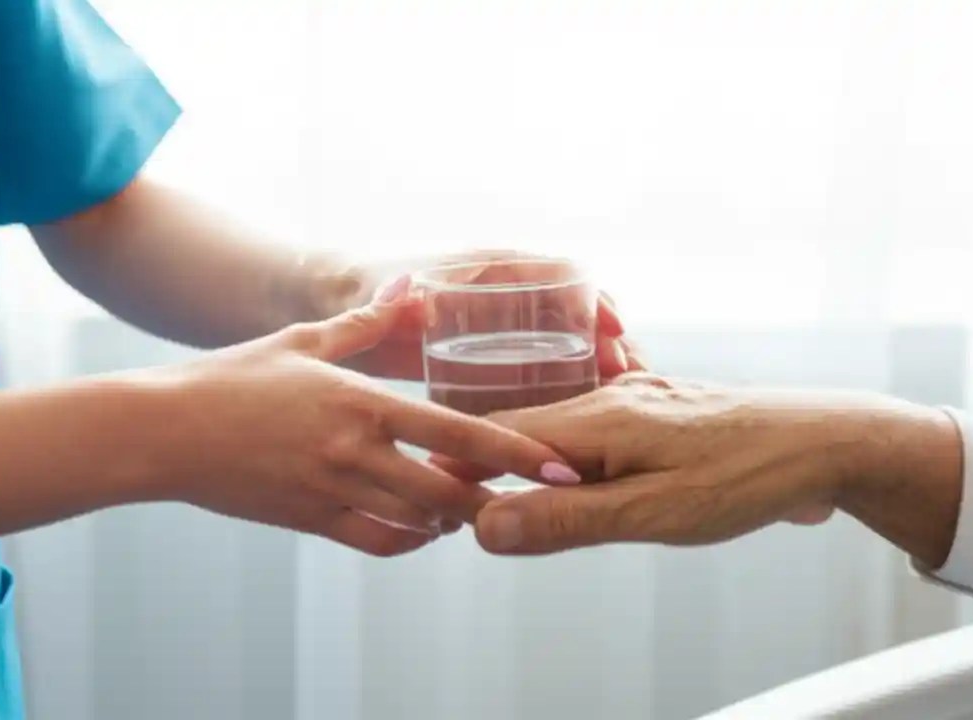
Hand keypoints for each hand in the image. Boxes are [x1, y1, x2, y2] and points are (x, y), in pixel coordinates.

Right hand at [151, 293, 580, 556]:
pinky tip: (423, 527)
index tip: (558, 467)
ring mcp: (333, 491)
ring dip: (454, 518)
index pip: (459, 434)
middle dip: (496, 499)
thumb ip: (364, 321)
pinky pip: (377, 542)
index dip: (517, 454)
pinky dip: (410, 539)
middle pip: (451, 491)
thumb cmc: (233, 378)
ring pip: (419, 522)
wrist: (162, 431)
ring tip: (476, 506)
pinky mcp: (310, 520)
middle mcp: (355, 452)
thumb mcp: (302, 339)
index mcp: (362, 402)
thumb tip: (413, 288)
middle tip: (528, 496)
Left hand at [340, 251, 638, 380]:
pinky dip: (569, 390)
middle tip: (631, 375)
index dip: (590, 298)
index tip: (613, 328)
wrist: (341, 304)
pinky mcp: (497, 360)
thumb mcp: (378, 295)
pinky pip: (544, 373)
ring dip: (596, 368)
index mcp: (488, 269)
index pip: (557, 274)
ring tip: (623, 399)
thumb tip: (408, 300)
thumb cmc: (361, 289)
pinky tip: (584, 423)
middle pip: (576, 313)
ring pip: (567, 345)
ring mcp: (507, 328)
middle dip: (608, 340)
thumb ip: (391, 302)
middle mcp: (508, 295)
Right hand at [444, 375, 960, 564]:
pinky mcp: (657, 412)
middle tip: (456, 509)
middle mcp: (610, 398)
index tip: (430, 496)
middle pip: (523, 429)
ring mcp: (635, 400)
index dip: (460, 466)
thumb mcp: (655, 514)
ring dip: (528, 467)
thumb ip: (568, 521)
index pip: (500, 434)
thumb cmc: (749, 478)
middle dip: (487, 467)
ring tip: (506, 507)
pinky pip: (591, 433)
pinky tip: (574, 485)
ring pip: (557, 431)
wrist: (825, 441)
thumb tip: (487, 527)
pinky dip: (567, 462)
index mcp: (600, 419)